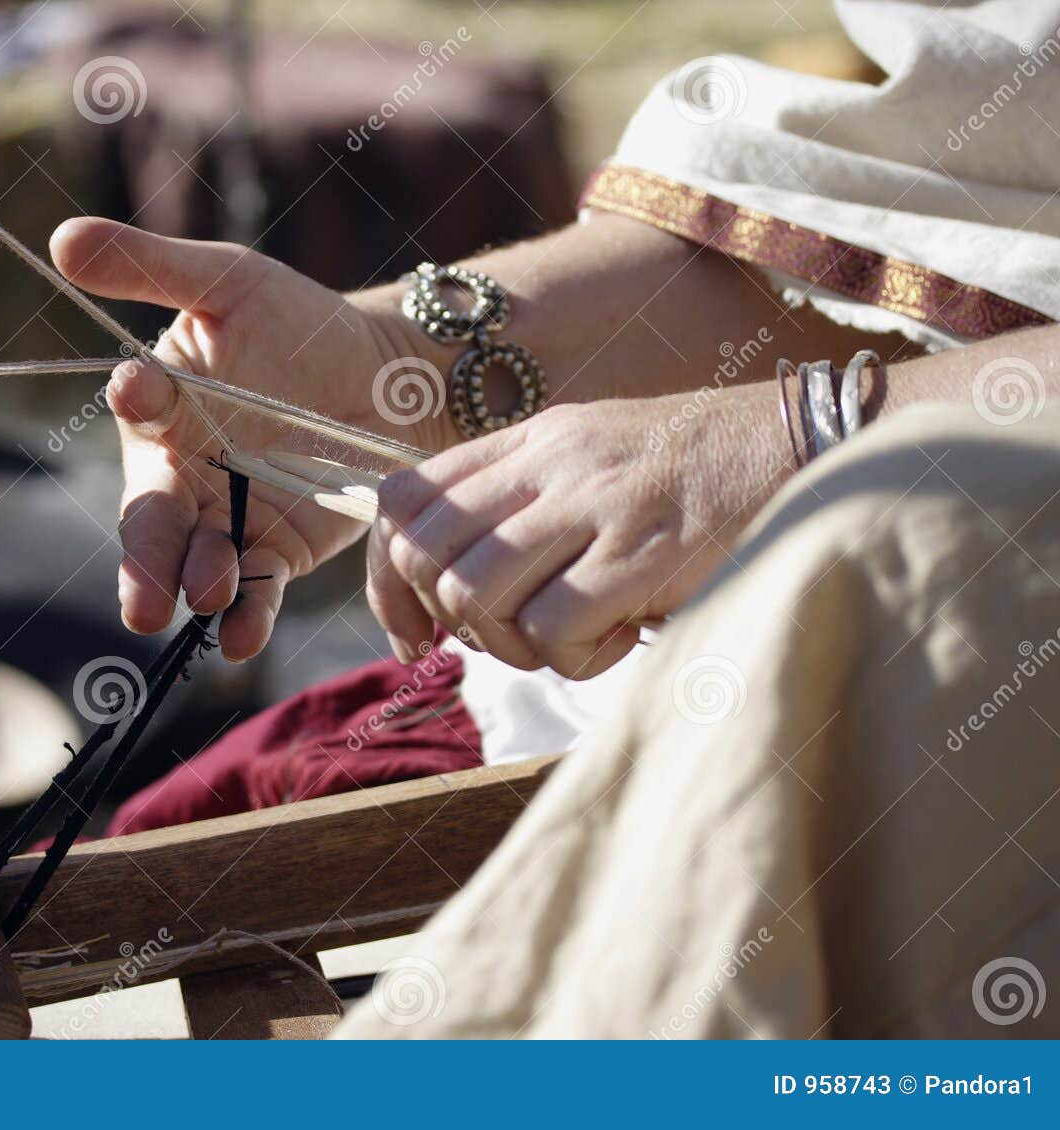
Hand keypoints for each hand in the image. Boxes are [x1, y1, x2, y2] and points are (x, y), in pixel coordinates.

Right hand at [50, 218, 452, 658]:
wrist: (385, 378)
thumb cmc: (297, 323)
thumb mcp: (228, 281)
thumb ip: (150, 267)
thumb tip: (59, 238)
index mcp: (160, 409)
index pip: (142, 412)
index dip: (141, 401)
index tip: (140, 386)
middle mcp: (181, 475)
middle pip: (152, 519)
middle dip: (145, 556)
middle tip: (143, 595)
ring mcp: (225, 522)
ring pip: (195, 564)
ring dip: (196, 583)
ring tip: (209, 591)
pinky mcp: (274, 557)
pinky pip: (254, 593)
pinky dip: (246, 620)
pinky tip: (242, 638)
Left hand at [367, 384, 792, 676]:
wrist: (798, 443)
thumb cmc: (689, 472)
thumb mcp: (588, 460)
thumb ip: (516, 504)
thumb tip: (444, 591)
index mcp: (526, 442)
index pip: (402, 502)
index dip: (388, 580)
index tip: (415, 633)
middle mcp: (548, 464)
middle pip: (427, 556)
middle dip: (453, 622)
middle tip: (509, 637)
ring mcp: (593, 503)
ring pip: (477, 595)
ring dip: (510, 645)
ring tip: (569, 638)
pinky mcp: (642, 551)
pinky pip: (553, 628)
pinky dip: (573, 657)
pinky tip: (619, 640)